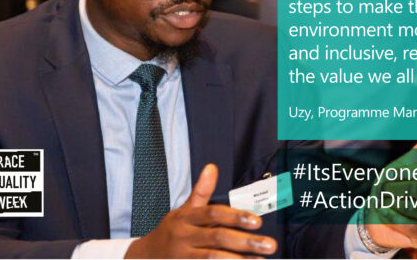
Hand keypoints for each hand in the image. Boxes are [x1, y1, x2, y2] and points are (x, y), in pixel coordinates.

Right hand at [125, 164, 277, 257]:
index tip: (257, 221)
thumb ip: (201, 191)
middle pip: (217, 238)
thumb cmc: (172, 230)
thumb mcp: (184, 209)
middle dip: (245, 242)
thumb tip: (212, 167)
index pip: (213, 215)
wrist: (145, 255)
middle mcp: (184, 236)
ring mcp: (183, 256)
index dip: (235, 217)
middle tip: (270, 245)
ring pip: (213, 259)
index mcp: (186, 217)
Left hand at [365, 138, 416, 248]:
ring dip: (390, 202)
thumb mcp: (403, 164)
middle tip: (388, 191)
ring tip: (388, 202)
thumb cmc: (390, 187)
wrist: (374, 217)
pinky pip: (409, 223)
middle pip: (415, 188)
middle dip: (393, 188)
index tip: (394, 175)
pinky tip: (387, 213)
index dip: (404, 172)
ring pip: (412, 205)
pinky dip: (391, 216)